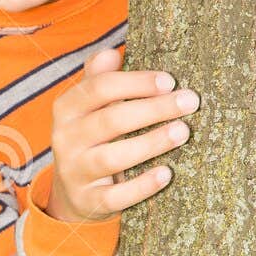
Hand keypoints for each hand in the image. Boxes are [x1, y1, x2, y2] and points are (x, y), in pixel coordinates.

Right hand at [45, 44, 198, 222]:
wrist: (72, 193)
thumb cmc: (92, 138)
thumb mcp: (88, 107)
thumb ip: (99, 78)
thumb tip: (112, 53)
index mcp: (66, 109)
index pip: (99, 88)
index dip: (136, 83)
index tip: (169, 81)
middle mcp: (65, 140)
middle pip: (111, 120)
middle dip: (154, 109)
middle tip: (190, 102)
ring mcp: (75, 173)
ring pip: (113, 157)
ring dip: (151, 143)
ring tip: (183, 132)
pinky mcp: (88, 202)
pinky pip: (116, 196)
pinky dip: (142, 186)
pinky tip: (167, 173)